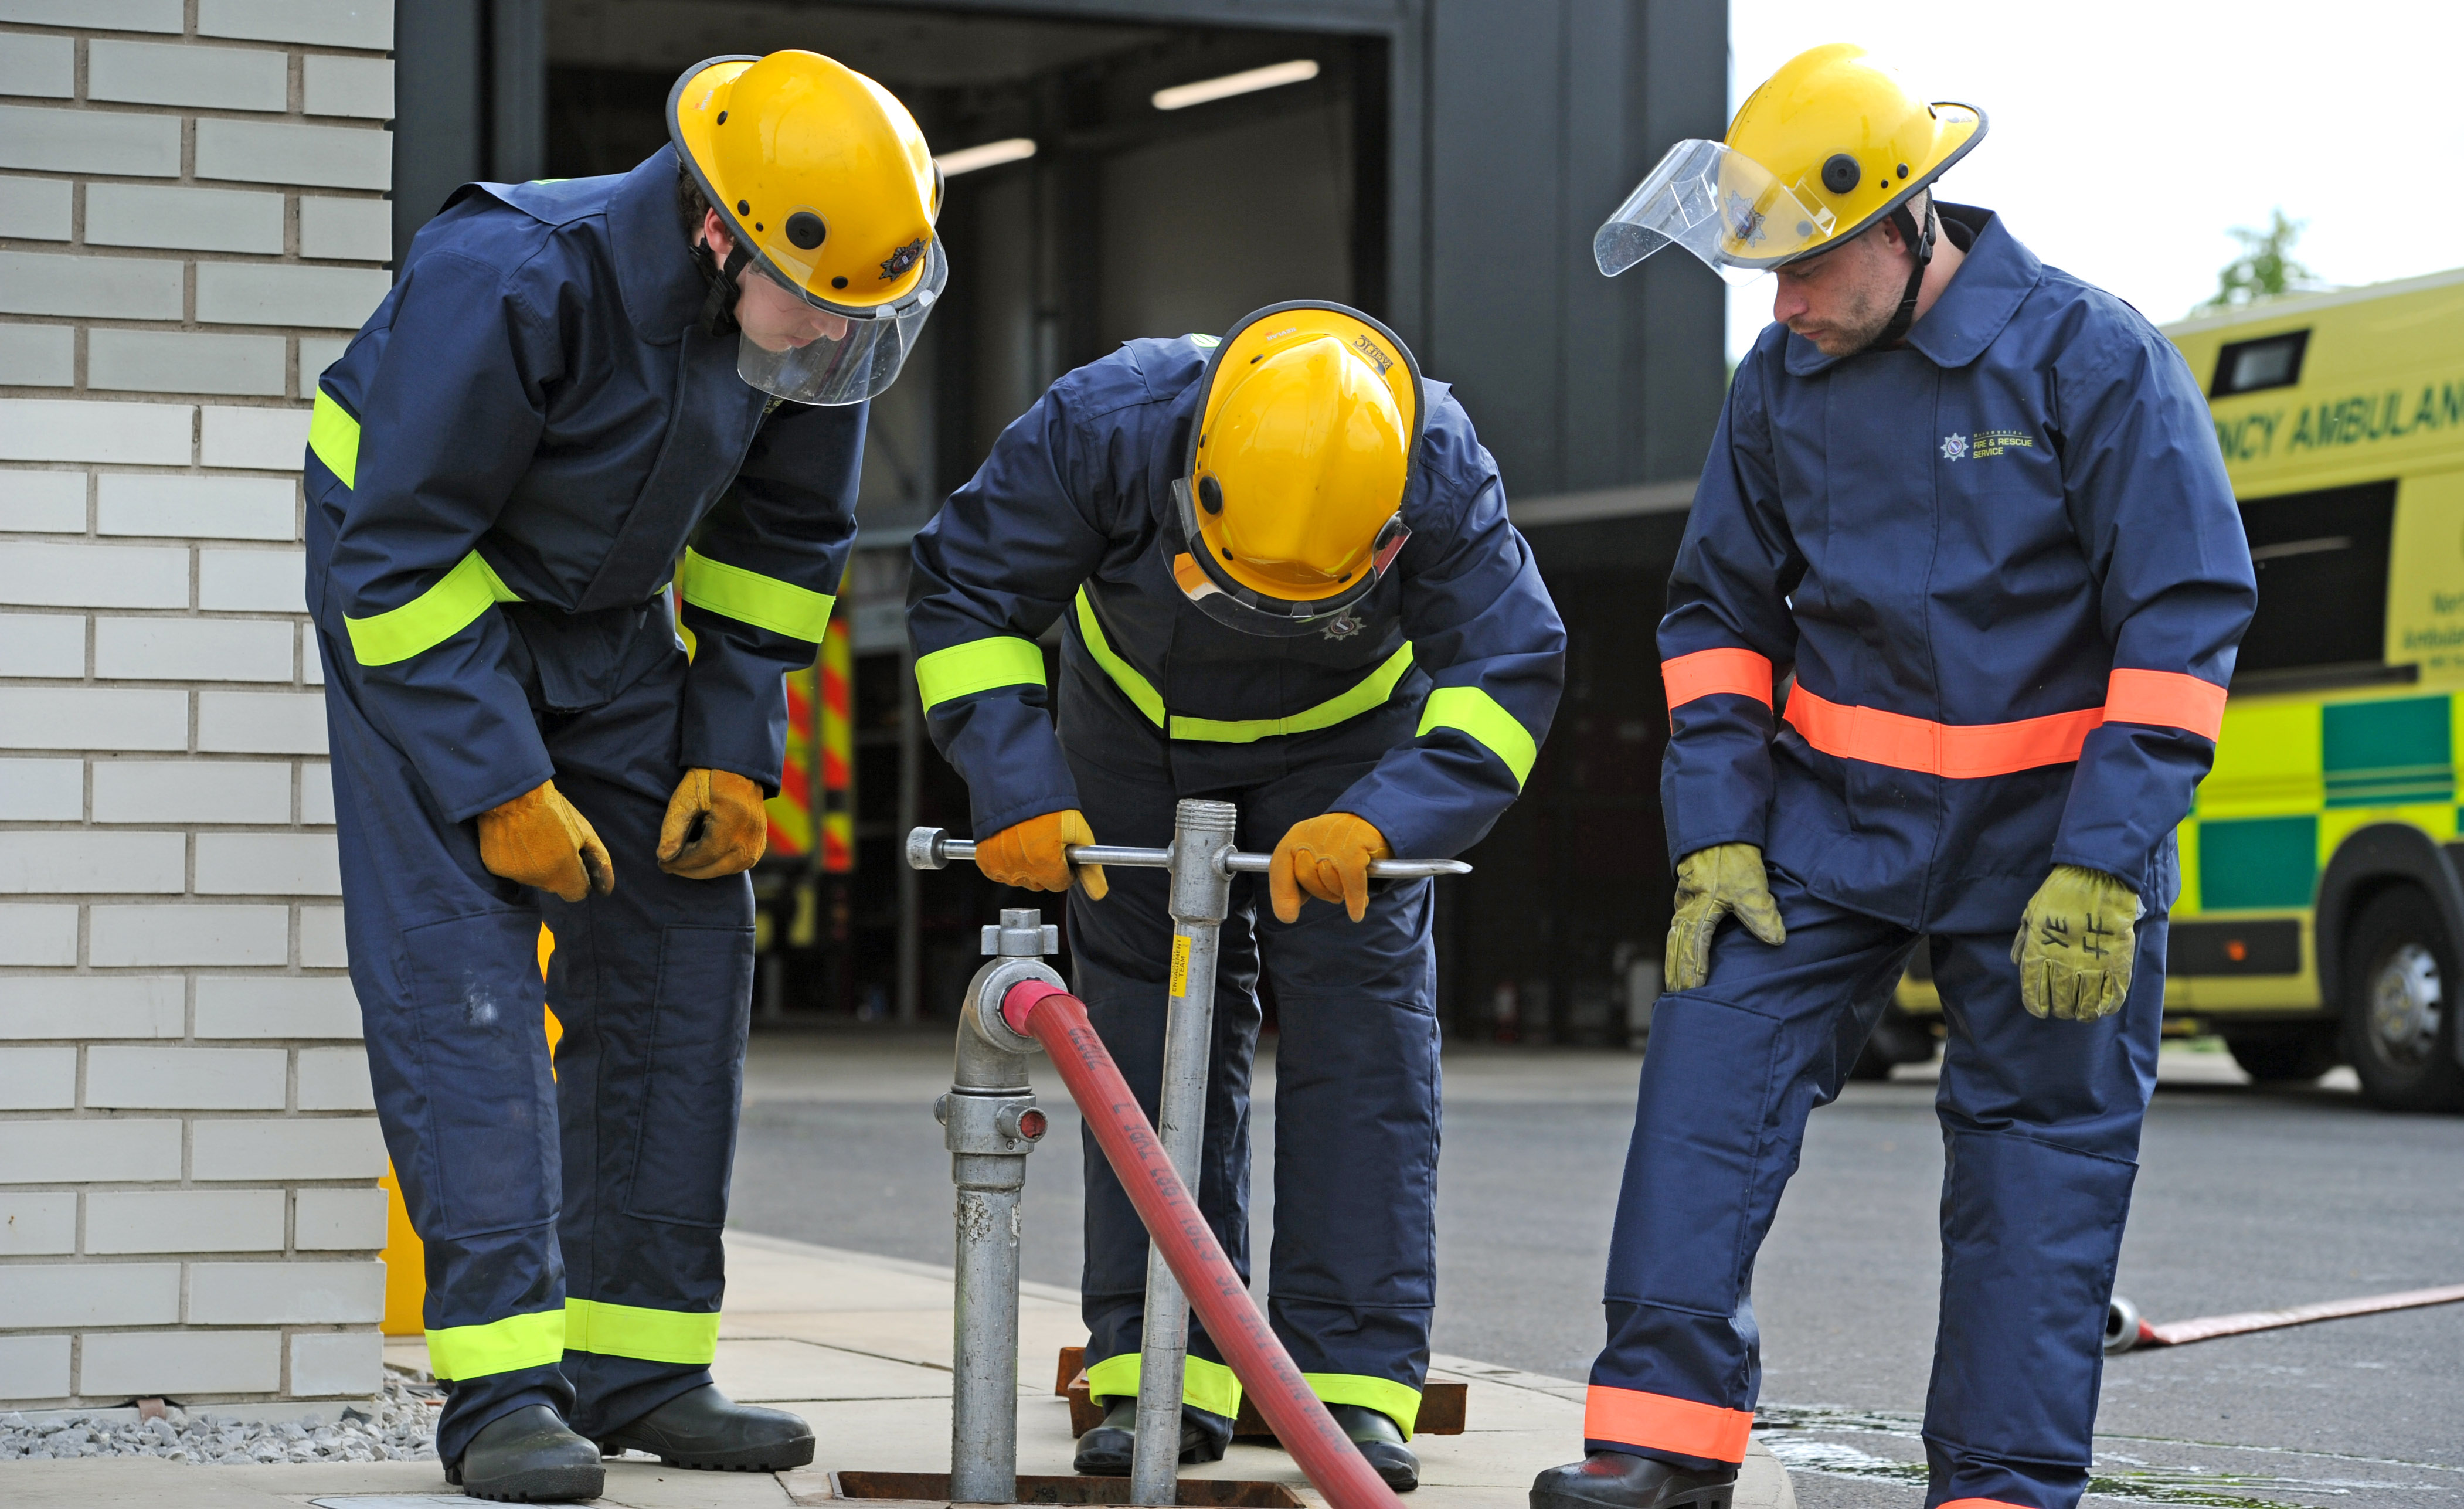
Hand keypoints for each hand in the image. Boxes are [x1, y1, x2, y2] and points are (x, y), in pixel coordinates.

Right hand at [477, 780, 612, 901]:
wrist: (512, 792)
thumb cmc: (553, 809)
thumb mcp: (584, 831)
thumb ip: (599, 861)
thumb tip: (607, 890)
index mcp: (563, 870)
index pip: (576, 893)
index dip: (578, 878)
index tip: (573, 861)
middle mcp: (539, 878)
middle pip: (554, 886)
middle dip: (557, 871)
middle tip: (550, 842)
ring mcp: (515, 874)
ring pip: (533, 879)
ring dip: (535, 866)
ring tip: (532, 838)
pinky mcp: (495, 867)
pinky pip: (512, 871)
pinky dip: (515, 860)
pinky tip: (515, 840)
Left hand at [657, 768, 767, 878]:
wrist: (736, 767)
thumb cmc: (707, 778)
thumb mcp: (686, 798)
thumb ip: (673, 828)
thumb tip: (665, 857)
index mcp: (732, 819)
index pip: (705, 854)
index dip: (682, 862)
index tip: (663, 863)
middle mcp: (750, 832)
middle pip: (719, 866)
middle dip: (691, 870)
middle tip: (670, 867)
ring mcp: (759, 837)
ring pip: (732, 868)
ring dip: (707, 870)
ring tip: (686, 865)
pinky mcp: (760, 839)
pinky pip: (743, 863)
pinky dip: (723, 866)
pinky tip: (706, 861)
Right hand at [976, 809, 1106, 899]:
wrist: (1016, 784)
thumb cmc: (1050, 806)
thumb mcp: (1079, 833)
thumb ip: (1090, 868)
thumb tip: (1099, 894)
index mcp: (1045, 864)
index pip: (1060, 884)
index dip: (1065, 869)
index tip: (1063, 854)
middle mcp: (1020, 868)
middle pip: (1038, 883)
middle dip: (1044, 868)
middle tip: (1044, 843)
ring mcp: (1000, 864)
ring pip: (1018, 878)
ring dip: (1024, 866)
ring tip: (1027, 839)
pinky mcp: (984, 859)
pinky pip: (997, 871)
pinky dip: (1004, 862)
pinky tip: (1011, 843)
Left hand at [1269, 813, 1391, 923]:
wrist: (1369, 820)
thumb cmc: (1337, 846)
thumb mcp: (1311, 858)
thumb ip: (1297, 882)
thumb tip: (1287, 915)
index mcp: (1296, 836)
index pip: (1279, 865)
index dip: (1282, 893)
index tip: (1289, 916)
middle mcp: (1311, 834)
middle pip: (1306, 876)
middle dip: (1320, 891)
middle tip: (1334, 891)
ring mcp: (1333, 839)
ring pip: (1329, 879)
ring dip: (1339, 891)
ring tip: (1347, 885)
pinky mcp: (1356, 845)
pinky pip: (1352, 883)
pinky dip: (1355, 901)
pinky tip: (1357, 912)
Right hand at [1664, 842, 1784, 990]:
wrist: (1718, 830)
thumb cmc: (1732, 857)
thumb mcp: (1750, 885)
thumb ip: (1761, 913)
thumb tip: (1776, 940)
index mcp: (1699, 911)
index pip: (1693, 950)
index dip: (1693, 972)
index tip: (1693, 992)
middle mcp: (1686, 909)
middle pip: (1676, 948)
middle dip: (1676, 972)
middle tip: (1676, 996)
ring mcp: (1685, 902)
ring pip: (1675, 938)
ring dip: (1673, 960)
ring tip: (1674, 983)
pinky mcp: (1689, 896)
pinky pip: (1679, 927)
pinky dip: (1678, 944)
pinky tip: (1681, 951)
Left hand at [2011, 864, 2141, 1019]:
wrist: (2096, 878)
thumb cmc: (2060, 893)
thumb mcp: (2032, 913)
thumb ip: (2024, 941)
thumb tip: (2018, 963)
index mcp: (2040, 952)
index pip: (2033, 992)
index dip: (2036, 1007)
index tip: (2039, 1011)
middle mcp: (2064, 964)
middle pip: (2060, 1003)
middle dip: (2060, 1010)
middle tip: (2063, 1009)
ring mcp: (2092, 965)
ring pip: (2086, 1006)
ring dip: (2083, 1014)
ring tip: (2082, 1014)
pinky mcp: (2117, 962)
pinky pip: (2113, 995)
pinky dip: (2108, 1007)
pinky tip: (2103, 1009)